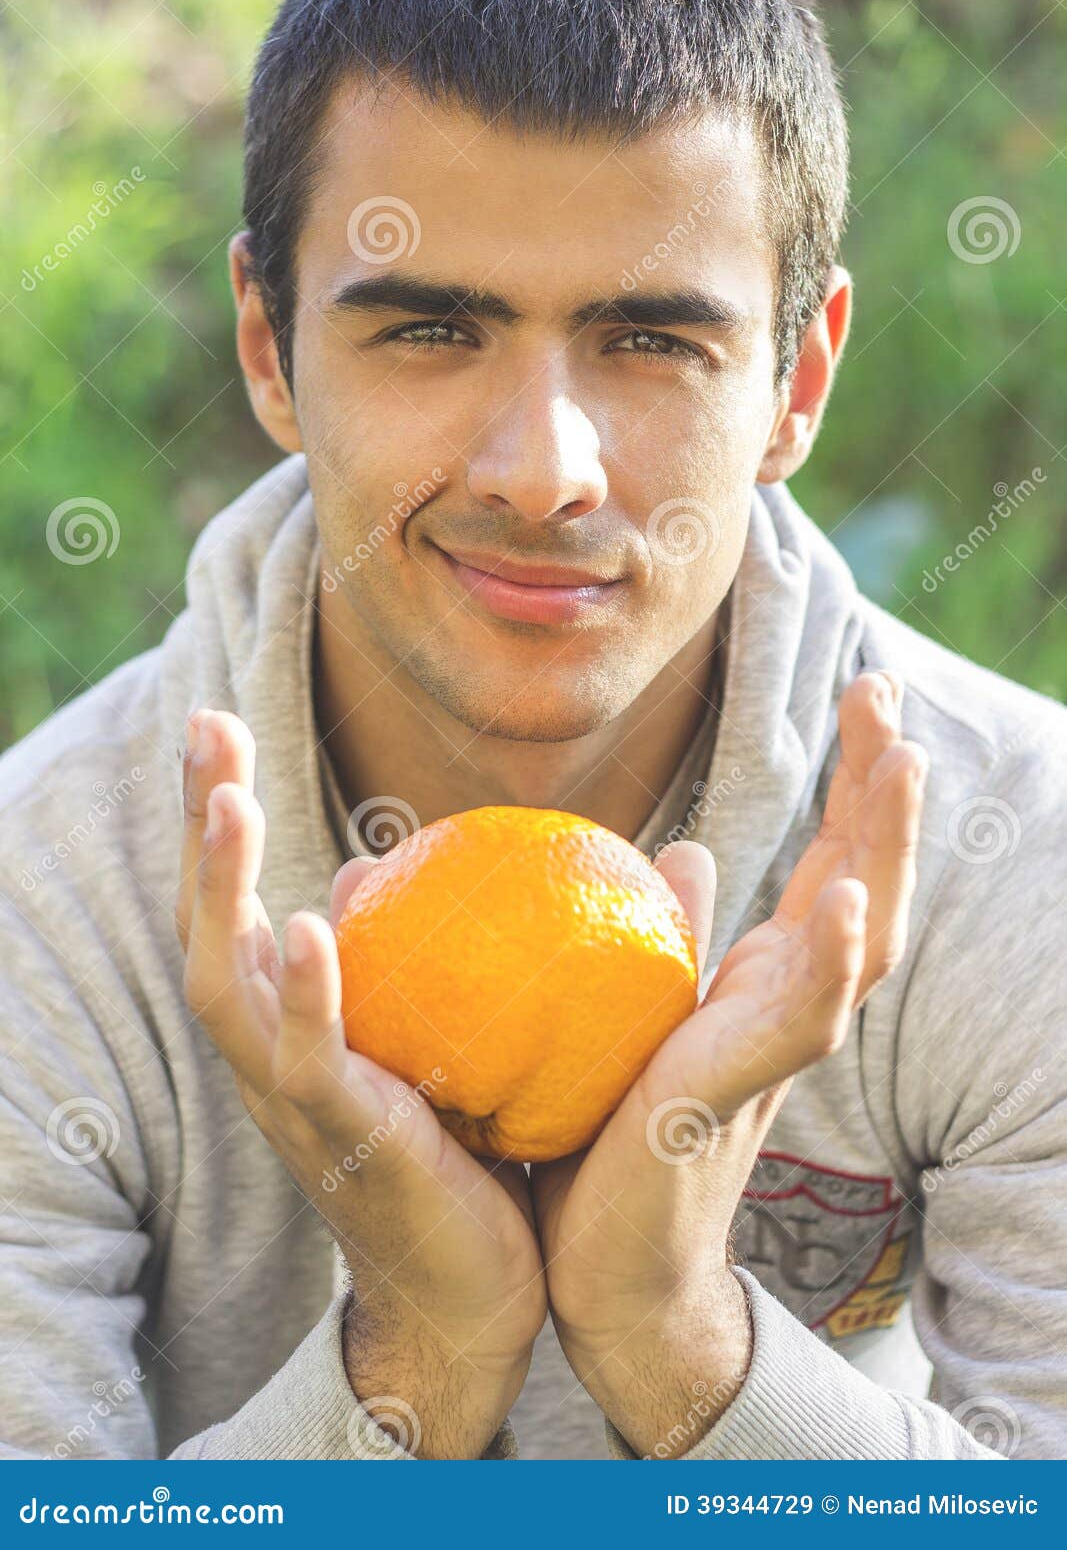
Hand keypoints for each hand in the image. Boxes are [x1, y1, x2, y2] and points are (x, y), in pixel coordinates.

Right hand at [175, 708, 545, 1457]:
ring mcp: (292, 1101)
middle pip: (204, 922)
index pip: (233, 901)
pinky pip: (307, 1060)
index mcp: (286, 1023)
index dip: (213, 816)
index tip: (214, 726)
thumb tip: (378, 866)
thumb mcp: (423, 1033)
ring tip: (228, 802)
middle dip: (197, 823)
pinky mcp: (340, 1141)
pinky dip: (303, 993)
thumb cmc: (452, 1156)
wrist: (470, 1293)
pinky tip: (307, 924)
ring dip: (221, 890)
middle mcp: (268, 1055)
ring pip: (225, 984)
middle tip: (204, 724)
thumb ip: (401, 953)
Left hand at [531, 669, 927, 1455]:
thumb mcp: (646, 1008)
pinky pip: (799, 1023)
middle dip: (881, 791)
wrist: (609, 1266)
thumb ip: (676, 933)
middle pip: (865, 883)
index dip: (856, 784)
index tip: (866, 696)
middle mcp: (788, 1006)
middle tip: (884, 694)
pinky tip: (837, 903)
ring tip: (902, 760)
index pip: (831, 863)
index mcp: (767, 980)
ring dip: (881, 849)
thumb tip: (685, 851)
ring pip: (860, 939)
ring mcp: (773, 1049)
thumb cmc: (619, 1138)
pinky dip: (825, 961)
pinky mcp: (735, 1091)